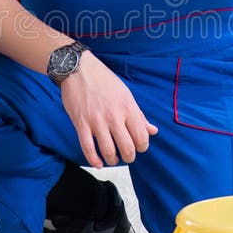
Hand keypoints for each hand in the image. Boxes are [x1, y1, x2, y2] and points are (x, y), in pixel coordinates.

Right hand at [60, 52, 157, 168]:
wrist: (79, 69)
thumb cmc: (104, 80)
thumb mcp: (126, 94)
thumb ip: (139, 115)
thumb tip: (153, 131)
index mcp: (128, 108)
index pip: (142, 137)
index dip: (142, 147)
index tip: (138, 147)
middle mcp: (114, 116)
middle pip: (127, 148)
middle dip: (129, 157)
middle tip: (127, 156)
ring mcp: (96, 121)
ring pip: (108, 151)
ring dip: (113, 160)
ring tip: (113, 158)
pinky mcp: (81, 124)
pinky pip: (88, 148)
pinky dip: (94, 160)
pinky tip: (98, 164)